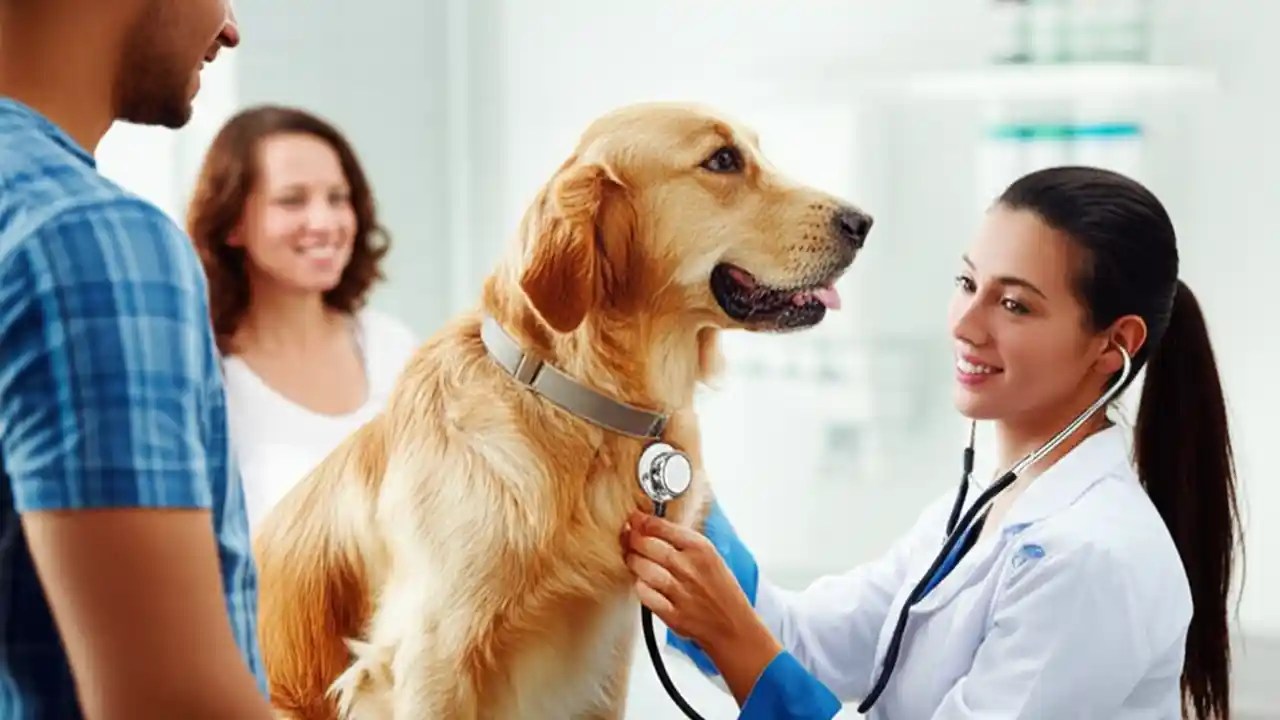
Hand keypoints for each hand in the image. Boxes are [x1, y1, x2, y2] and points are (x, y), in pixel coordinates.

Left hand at [623, 509, 782, 705]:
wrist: (734, 627)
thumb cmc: (721, 591)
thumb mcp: (710, 557)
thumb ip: (682, 542)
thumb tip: (651, 528)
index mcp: (701, 548)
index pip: (662, 527)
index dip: (641, 522)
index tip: (633, 520)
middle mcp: (691, 568)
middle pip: (648, 545)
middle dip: (633, 540)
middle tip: (627, 539)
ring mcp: (682, 592)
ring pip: (644, 569)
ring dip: (633, 563)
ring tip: (632, 560)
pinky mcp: (674, 615)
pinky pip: (646, 595)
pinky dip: (640, 588)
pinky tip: (643, 584)